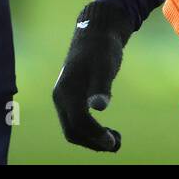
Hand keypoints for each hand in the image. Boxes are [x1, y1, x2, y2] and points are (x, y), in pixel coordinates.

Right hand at [53, 2, 133, 151]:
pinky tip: (107, 131)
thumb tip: (100, 107)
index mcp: (67, 90)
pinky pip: (78, 122)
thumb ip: (102, 86)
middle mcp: (61, 98)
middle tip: (116, 144)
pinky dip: (91, 131)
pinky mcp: (72, 99)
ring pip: (74, 129)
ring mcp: (65, 99)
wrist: (95, 34)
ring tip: (116, 140)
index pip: (78, 122)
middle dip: (93, 142)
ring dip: (93, 139)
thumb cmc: (101, 49)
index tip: (113, 141)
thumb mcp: (105, 66)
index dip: (95, 134)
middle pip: (73, 131)